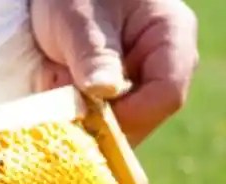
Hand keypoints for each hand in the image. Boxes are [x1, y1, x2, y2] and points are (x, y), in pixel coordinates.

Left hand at [29, 0, 198, 145]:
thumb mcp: (79, 18)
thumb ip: (93, 54)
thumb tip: (104, 91)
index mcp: (171, 35)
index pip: (167, 94)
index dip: (129, 115)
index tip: (87, 116)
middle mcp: (163, 65)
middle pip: (143, 117)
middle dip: (97, 115)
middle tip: (58, 89)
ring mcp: (140, 83)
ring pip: (116, 124)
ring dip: (78, 111)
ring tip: (54, 73)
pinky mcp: (116, 96)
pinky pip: (96, 120)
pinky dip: (70, 108)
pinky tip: (54, 77)